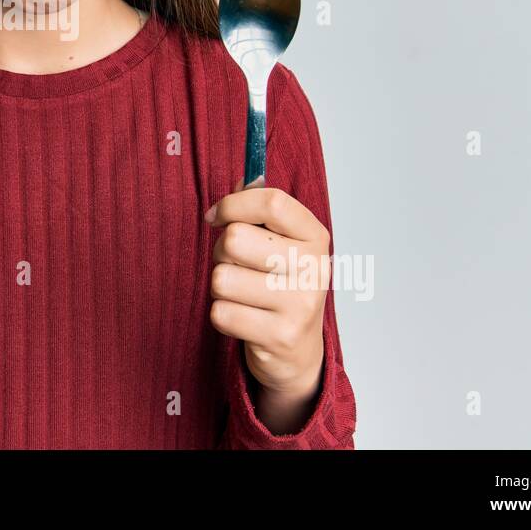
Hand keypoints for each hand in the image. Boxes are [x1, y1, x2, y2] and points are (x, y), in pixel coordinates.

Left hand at [204, 175, 328, 395]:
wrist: (299, 353)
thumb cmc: (281, 286)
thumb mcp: (281, 242)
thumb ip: (261, 207)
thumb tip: (246, 177)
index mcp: (315, 236)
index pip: (271, 201)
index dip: (232, 204)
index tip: (215, 216)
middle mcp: (314, 269)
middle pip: (235, 239)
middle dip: (221, 251)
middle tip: (234, 264)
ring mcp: (300, 305)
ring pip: (222, 279)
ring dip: (221, 286)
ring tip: (242, 294)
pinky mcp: (280, 336)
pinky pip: (221, 313)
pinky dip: (222, 315)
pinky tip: (244, 318)